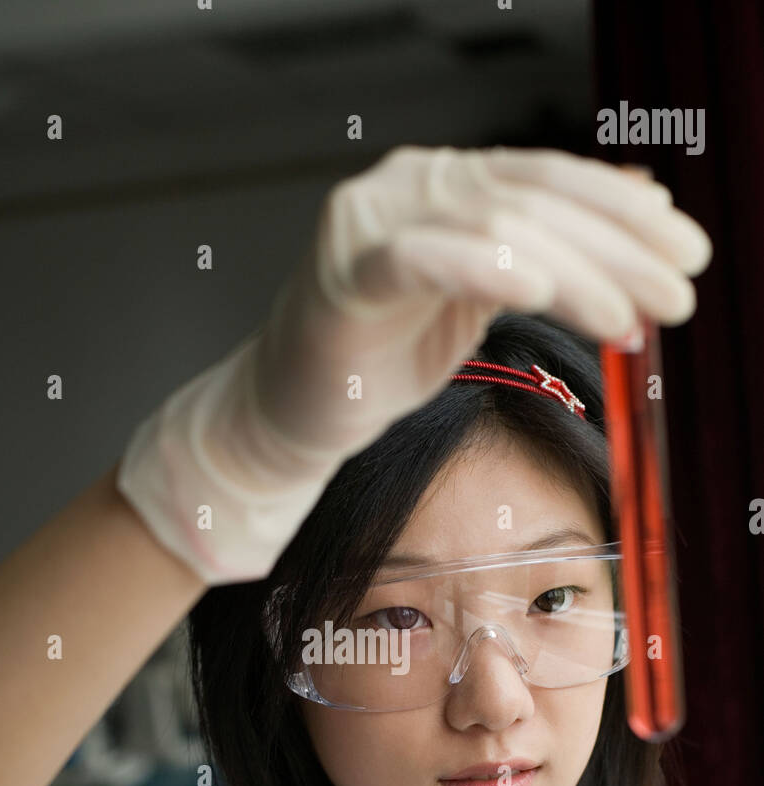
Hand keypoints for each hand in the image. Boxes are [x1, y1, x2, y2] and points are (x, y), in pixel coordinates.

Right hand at [248, 144, 712, 471]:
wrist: (293, 412)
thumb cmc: (381, 359)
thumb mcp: (481, 300)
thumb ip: (547, 254)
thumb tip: (641, 209)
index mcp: (448, 182)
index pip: (551, 179)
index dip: (623, 212)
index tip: (685, 252)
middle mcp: (413, 184)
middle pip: (533, 200)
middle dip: (615, 249)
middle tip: (675, 293)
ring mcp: (373, 221)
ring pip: (494, 226)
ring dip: (574, 272)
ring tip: (628, 316)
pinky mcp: (347, 274)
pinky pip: (423, 257)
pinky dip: (484, 266)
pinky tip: (539, 286)